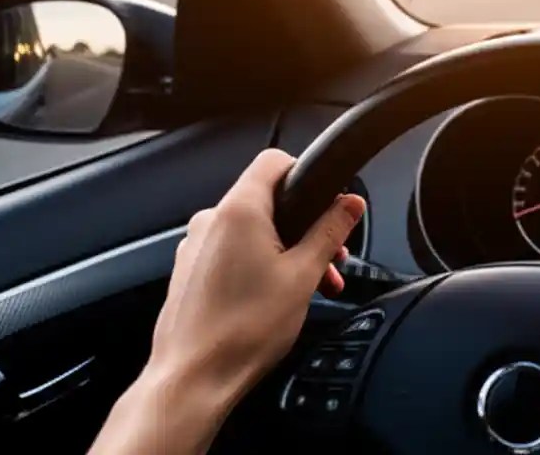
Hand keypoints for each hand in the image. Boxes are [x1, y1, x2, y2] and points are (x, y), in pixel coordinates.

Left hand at [91, 149, 362, 454]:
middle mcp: (211, 221)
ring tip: (309, 286)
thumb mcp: (303, 275)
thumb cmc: (243, 330)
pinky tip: (276, 297)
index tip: (329, 203)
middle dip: (304, 226)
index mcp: (239, 211)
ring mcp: (195, 246)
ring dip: (285, 249)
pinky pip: (230, 252)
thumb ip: (330, 232)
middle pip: (267, 201)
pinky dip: (258, 264)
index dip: (307, 175)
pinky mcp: (189, 271)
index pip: (275, 162)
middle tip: (330, 259)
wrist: (193, 378)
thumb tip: (350, 204)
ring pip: (251, 230)